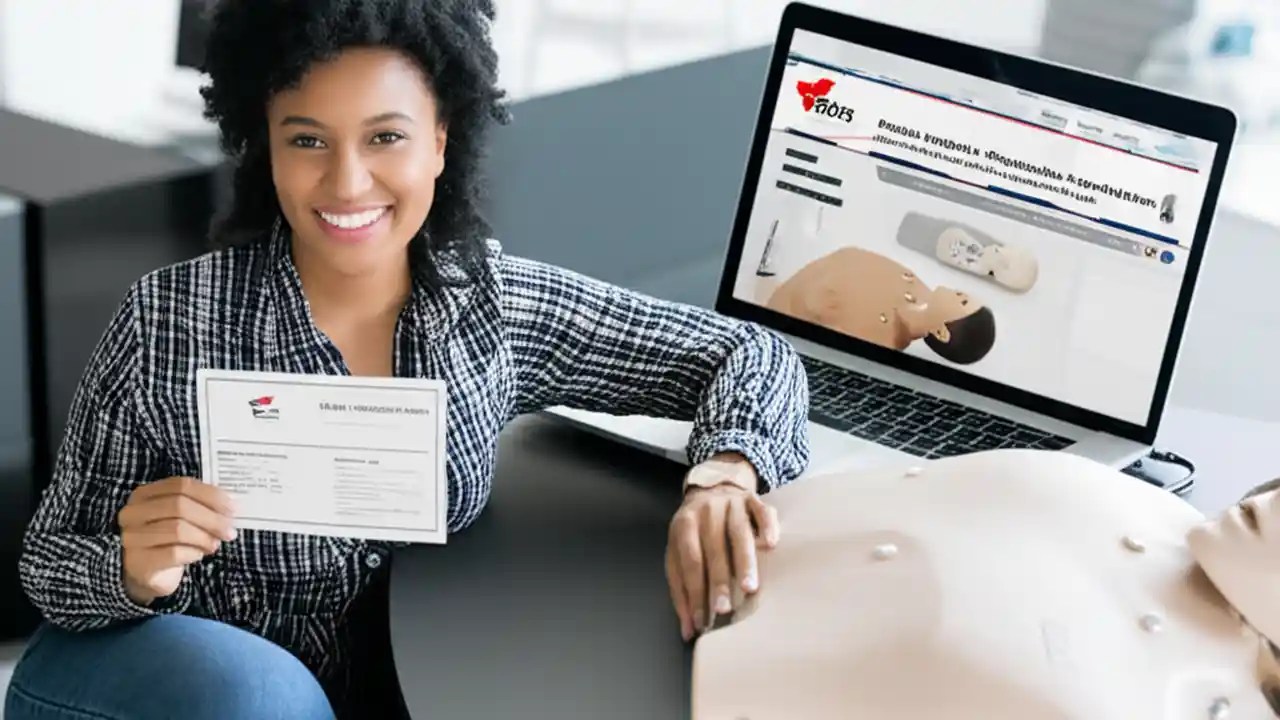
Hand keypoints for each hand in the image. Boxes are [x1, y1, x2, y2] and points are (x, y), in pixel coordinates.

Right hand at [118, 477, 237, 605]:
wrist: (146, 572)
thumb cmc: (167, 539)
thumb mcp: (181, 517)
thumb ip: (200, 506)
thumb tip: (231, 505)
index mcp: (144, 494)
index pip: (181, 485)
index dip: (211, 495)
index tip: (233, 508)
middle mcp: (132, 513)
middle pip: (179, 506)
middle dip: (211, 518)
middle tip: (230, 531)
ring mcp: (131, 538)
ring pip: (177, 529)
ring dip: (204, 537)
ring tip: (215, 544)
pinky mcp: (138, 562)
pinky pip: (173, 553)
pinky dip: (193, 553)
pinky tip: (198, 555)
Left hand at [665, 479, 779, 640]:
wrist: (712, 486)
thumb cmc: (694, 531)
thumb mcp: (678, 553)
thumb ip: (681, 590)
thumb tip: (687, 631)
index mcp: (684, 525)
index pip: (690, 563)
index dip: (695, 592)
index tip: (702, 621)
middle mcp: (707, 512)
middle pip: (713, 549)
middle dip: (719, 581)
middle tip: (724, 609)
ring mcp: (731, 504)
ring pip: (739, 533)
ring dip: (744, 561)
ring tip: (749, 588)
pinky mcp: (752, 499)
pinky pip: (762, 511)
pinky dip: (767, 527)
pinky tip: (770, 544)